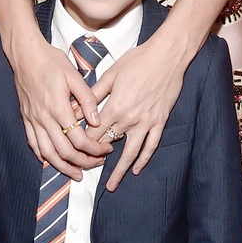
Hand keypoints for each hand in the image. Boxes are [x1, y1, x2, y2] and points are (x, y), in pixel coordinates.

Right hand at [11, 33, 108, 177]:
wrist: (25, 55)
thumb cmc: (51, 61)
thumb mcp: (74, 75)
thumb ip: (87, 99)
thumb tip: (97, 121)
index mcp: (58, 108)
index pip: (79, 140)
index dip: (95, 149)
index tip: (106, 149)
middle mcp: (44, 118)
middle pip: (65, 152)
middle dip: (84, 162)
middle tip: (98, 163)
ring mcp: (33, 120)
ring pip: (47, 154)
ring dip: (64, 167)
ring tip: (78, 173)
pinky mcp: (26, 119)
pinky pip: (33, 145)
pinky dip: (44, 157)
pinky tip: (54, 162)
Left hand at [91, 32, 187, 191]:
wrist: (167, 56)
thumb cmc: (138, 60)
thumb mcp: (111, 74)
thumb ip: (93, 95)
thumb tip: (76, 110)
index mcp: (115, 106)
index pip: (94, 132)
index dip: (83, 141)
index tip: (74, 148)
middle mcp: (130, 119)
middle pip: (108, 144)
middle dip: (96, 157)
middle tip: (86, 169)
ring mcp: (146, 122)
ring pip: (131, 153)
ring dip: (120, 171)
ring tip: (112, 186)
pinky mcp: (159, 122)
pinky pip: (151, 145)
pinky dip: (144, 159)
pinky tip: (137, 170)